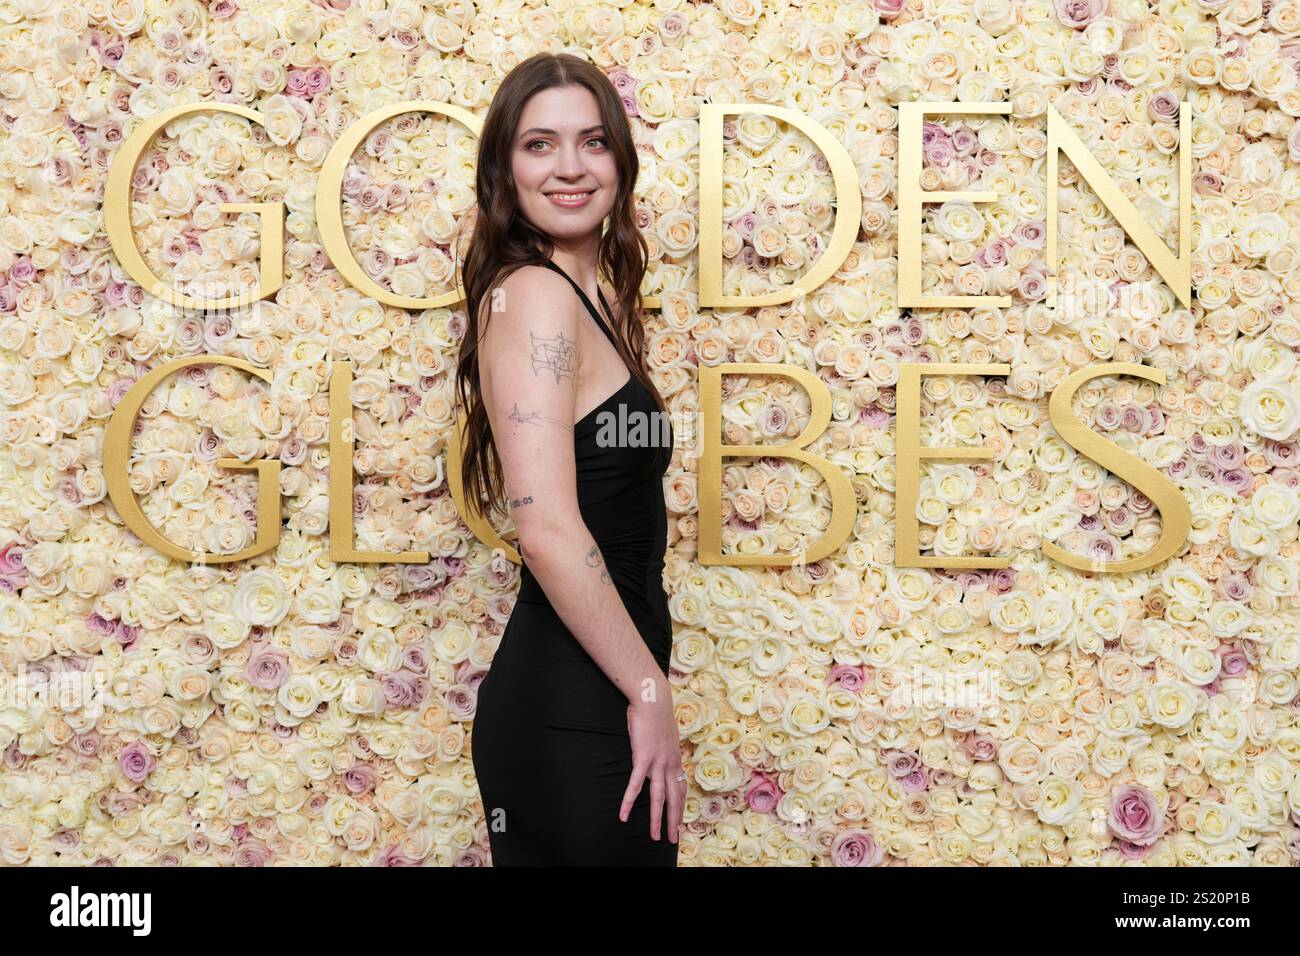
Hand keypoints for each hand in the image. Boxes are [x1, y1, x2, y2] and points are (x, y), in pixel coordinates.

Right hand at [619, 674, 684, 842]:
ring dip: (657, 819)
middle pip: (674, 799)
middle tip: (673, 839)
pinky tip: (623, 815)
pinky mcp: (643, 758)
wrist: (653, 698)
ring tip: (655, 836)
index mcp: (675, 759)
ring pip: (659, 798)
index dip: (680, 807)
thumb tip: (662, 751)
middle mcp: (670, 764)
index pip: (681, 789)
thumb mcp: (666, 734)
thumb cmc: (657, 713)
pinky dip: (629, 802)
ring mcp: (658, 762)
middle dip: (674, 822)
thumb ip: (665, 747)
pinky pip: (635, 785)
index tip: (680, 822)